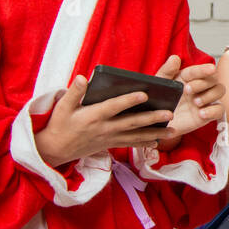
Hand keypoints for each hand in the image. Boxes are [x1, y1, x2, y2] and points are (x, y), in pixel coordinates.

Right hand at [33, 74, 176, 168]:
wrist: (54, 150)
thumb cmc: (59, 124)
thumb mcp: (62, 107)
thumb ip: (74, 92)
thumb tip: (82, 78)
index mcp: (92, 116)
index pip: (113, 107)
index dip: (128, 100)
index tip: (144, 93)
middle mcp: (104, 128)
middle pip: (131, 123)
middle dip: (151, 118)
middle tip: (169, 113)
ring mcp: (109, 138)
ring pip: (136, 136)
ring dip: (155, 134)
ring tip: (173, 131)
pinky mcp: (110, 144)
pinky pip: (130, 144)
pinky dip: (145, 143)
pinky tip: (158, 142)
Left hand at [155, 54, 225, 143]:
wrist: (159, 124)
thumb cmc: (159, 103)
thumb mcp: (159, 86)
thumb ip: (166, 71)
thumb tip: (174, 58)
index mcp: (188, 77)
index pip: (199, 70)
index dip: (204, 69)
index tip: (210, 68)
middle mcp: (199, 87)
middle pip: (213, 78)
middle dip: (203, 83)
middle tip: (188, 90)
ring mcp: (205, 100)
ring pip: (219, 90)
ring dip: (210, 95)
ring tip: (195, 102)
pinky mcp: (208, 114)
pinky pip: (220, 110)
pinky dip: (213, 111)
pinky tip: (201, 113)